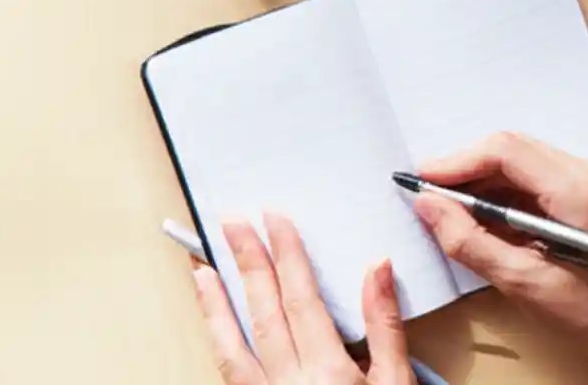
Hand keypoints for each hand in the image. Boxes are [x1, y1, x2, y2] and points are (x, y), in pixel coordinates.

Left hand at [192, 213, 414, 384]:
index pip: (300, 297)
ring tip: (201, 267)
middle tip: (232, 223)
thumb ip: (386, 326)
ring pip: (233, 344)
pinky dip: (218, 342)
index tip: (274, 219)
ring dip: (216, 303)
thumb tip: (377, 266)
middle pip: (263, 310)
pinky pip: (230, 375)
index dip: (286, 254)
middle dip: (247, 262)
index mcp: (328, 374)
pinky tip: (214, 325)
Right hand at [413, 133, 587, 383]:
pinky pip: (529, 172)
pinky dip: (499, 189)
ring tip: (453, 208)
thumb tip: (428, 205)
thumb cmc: (585, 311)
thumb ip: (469, 240)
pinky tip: (483, 213)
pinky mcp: (582, 187)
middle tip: (432, 194)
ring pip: (517, 158)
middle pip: (510, 148)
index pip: (506, 152)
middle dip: (466, 169)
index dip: (458, 162)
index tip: (423, 180)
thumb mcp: (519, 280)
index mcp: (579, 192)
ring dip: (480, 180)